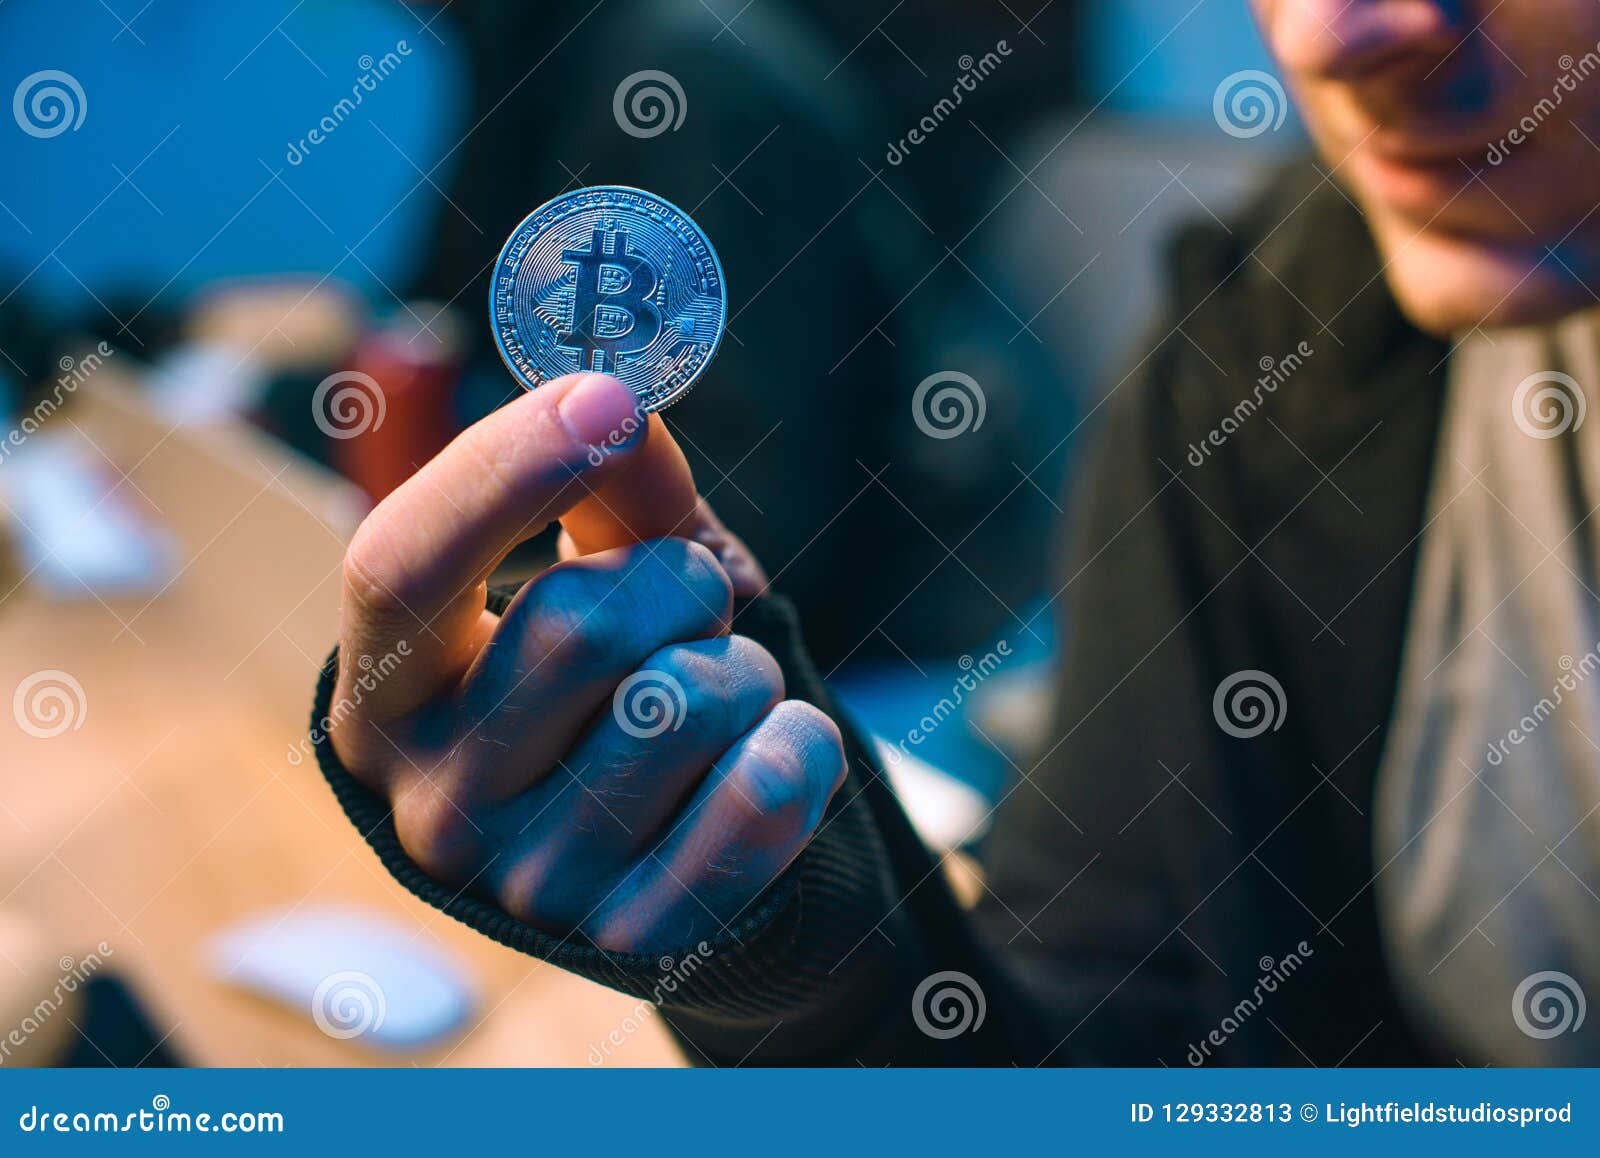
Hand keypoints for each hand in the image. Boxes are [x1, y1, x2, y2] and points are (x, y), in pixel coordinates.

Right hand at [328, 373, 847, 952]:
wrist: (660, 850)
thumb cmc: (612, 682)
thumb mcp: (598, 572)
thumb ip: (609, 488)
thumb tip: (619, 399)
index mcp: (387, 692)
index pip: (399, 569)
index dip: (499, 469)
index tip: (601, 397)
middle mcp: (432, 802)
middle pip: (579, 626)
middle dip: (677, 584)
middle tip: (690, 611)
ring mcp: (530, 884)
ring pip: (688, 704)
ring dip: (742, 668)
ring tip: (716, 693)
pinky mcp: (636, 939)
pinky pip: (761, 794)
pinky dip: (797, 742)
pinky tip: (766, 749)